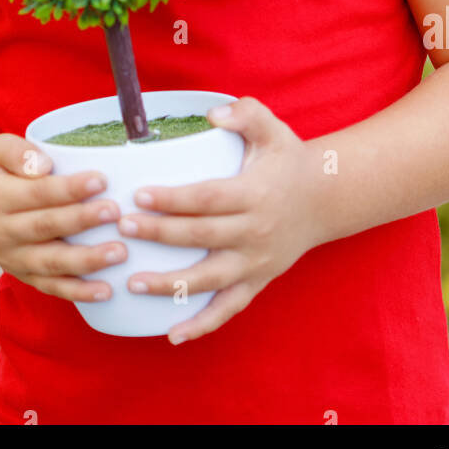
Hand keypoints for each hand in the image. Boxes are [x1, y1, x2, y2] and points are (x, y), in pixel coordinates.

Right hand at [0, 134, 129, 301]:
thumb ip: (18, 152)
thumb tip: (46, 165)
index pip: (37, 193)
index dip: (69, 189)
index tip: (101, 180)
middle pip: (46, 227)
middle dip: (82, 220)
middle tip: (116, 212)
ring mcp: (10, 258)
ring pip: (51, 263)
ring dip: (86, 260)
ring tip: (119, 252)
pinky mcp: (22, 275)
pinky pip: (51, 287)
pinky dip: (78, 292)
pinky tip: (106, 290)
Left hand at [116, 97, 317, 344]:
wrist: (326, 198)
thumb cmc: (288, 160)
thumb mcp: (273, 128)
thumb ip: (245, 113)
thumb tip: (212, 114)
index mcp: (254, 194)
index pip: (207, 198)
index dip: (173, 199)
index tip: (139, 195)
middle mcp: (255, 232)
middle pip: (201, 237)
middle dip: (159, 234)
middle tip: (122, 227)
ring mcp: (256, 262)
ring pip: (210, 279)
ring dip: (170, 284)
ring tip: (133, 282)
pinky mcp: (258, 281)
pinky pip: (229, 309)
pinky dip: (203, 325)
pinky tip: (173, 335)